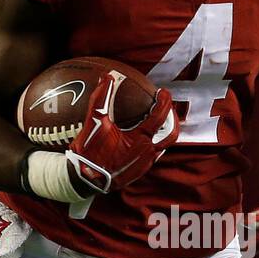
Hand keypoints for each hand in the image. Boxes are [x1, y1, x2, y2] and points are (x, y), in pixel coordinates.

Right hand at [66, 71, 178, 193]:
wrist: (85, 181)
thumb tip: (107, 77)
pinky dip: (150, 143)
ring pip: (162, 146)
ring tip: (155, 122)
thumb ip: (102, 99)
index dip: (164, 101)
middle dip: (173, 119)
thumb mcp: (95, 123)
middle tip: (166, 108)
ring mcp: (144, 164)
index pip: (160, 116)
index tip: (163, 91)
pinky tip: (139, 139)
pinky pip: (151, 155)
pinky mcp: (138, 172)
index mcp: (140, 140)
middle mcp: (148, 153)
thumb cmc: (90, 153)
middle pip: (171, 134)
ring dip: (161, 133)